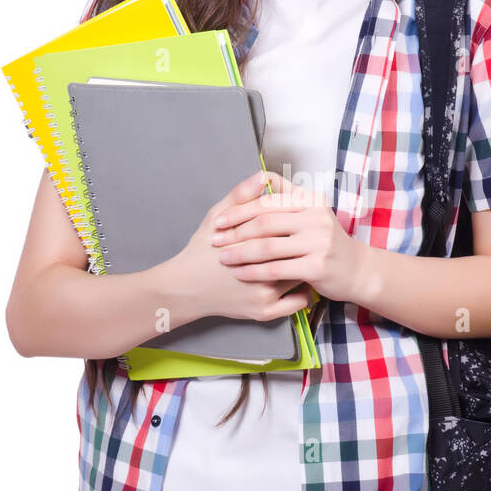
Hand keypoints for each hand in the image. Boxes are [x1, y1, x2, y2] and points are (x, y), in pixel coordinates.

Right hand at [153, 173, 314, 325]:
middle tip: (306, 238)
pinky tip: (299, 281)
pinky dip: (302, 292)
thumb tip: (263, 176)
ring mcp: (264, 295)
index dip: (296, 223)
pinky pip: (298, 302)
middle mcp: (261, 272)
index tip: (299, 221)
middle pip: (298, 253)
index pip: (289, 230)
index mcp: (253, 245)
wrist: (185, 288)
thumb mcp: (216, 217)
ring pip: (301, 276)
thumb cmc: (202, 251)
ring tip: (304, 256)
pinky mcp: (264, 313)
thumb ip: (241, 196)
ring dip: (304, 266)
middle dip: (303, 245)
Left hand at [208, 169, 367, 303]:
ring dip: (241, 253)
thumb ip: (286, 193)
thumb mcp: (311, 211)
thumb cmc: (324, 242)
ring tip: (223, 258)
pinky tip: (240, 273)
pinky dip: (254, 271)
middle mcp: (317, 216)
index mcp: (311, 199)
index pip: (267, 200)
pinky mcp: (318, 266)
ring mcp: (319, 242)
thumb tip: (260, 175)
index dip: (239, 210)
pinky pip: (277, 268)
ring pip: (269, 246)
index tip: (219, 221)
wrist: (356, 270)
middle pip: (265, 222)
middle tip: (215, 240)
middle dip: (236, 232)